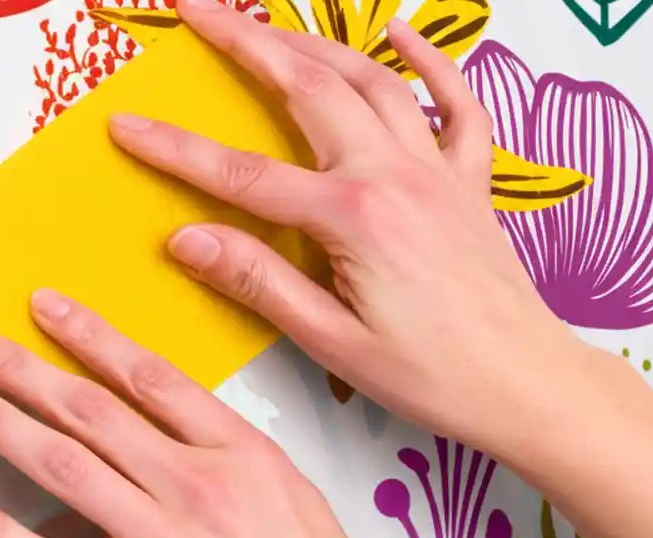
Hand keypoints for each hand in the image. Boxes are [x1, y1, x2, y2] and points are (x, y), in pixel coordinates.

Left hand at [0, 293, 446, 537]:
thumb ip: (229, 456)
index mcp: (241, 454)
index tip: (42, 308)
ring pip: (61, 465)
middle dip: (15, 366)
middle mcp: (195, 489)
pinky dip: (2, 535)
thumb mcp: (294, 500)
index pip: (146, 375)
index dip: (86, 334)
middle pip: (87, 408)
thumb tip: (167, 428)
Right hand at [108, 1, 614, 463]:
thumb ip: (258, 281)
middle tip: (198, 10)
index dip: (176, 149)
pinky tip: (400, 32)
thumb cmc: (433, 375)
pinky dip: (429, 61)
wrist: (526, 385)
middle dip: (246, 42)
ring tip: (267, 21)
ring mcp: (436, 170)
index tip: (127, 126)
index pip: (243, 174)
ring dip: (315, 42)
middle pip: (308, 87)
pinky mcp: (468, 181)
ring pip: (372, 79)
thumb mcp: (330, 341)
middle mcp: (395, 175)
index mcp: (354, 216)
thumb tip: (188, 241)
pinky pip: (455, 103)